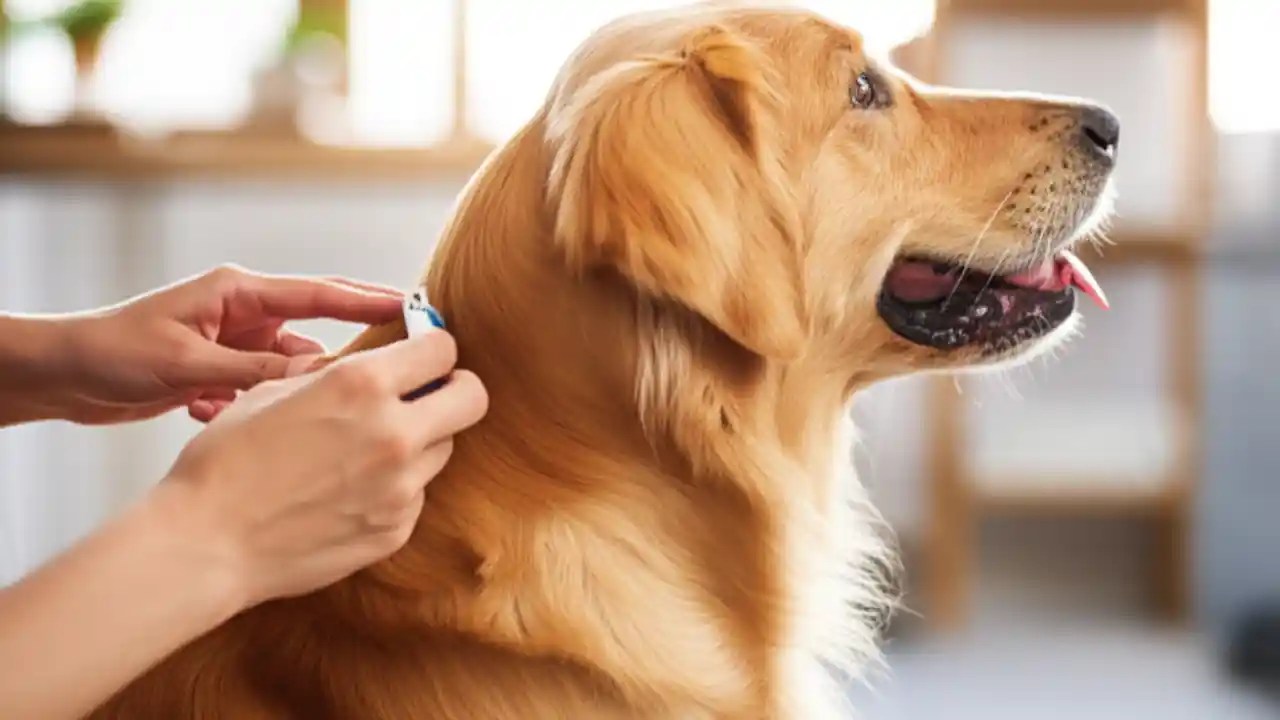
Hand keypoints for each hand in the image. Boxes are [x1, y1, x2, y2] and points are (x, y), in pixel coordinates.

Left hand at [45, 264, 403, 423]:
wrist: (62, 374)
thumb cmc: (114, 353)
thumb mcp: (188, 363)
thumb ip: (254, 370)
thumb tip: (318, 376)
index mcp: (238, 293)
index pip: (318, 295)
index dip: (368, 301)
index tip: (412, 307)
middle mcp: (241, 312)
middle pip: (313, 328)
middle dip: (349, 347)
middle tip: (397, 365)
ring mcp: (232, 341)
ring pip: (287, 367)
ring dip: (287, 392)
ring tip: (295, 416)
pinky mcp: (220, 370)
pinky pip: (257, 389)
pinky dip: (250, 406)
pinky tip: (221, 417)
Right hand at [161, 331, 487, 605]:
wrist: (205, 543)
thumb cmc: (226, 461)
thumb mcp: (276, 390)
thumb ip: (339, 374)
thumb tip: (378, 362)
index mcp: (362, 385)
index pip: (443, 349)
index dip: (436, 347)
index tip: (426, 354)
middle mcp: (394, 434)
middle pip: (472, 398)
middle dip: (457, 389)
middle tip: (431, 394)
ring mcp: (400, 488)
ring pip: (444, 448)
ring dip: (421, 441)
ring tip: (370, 450)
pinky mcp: (396, 530)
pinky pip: (416, 494)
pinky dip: (396, 487)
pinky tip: (351, 491)